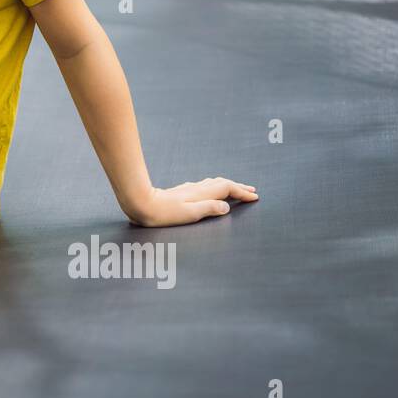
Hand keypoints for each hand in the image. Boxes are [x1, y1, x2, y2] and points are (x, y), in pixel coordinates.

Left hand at [129, 177, 258, 226]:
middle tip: (252, 191)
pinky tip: (211, 190)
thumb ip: (208, 208)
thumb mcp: (189, 214)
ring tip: (236, 189)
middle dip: (238, 187)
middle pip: (222, 183)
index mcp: (202, 193)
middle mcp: (197, 188)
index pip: (227, 189)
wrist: (142, 204)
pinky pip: (205, 185)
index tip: (255, 197)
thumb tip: (225, 207)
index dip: (242, 193)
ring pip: (213, 183)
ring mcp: (189, 189)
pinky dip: (215, 186)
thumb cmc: (164, 213)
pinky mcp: (182, 192)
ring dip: (227, 185)